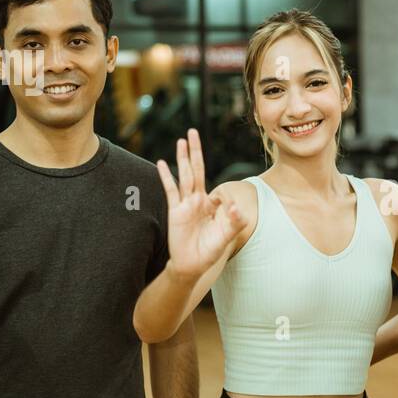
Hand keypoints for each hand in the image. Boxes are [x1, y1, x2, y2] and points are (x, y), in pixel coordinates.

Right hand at [157, 128, 247, 277]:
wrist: (191, 265)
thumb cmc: (209, 251)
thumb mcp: (226, 237)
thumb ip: (233, 222)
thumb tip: (236, 208)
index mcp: (210, 205)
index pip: (215, 187)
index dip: (223, 194)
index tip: (229, 208)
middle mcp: (197, 200)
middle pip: (196, 170)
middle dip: (195, 151)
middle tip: (193, 131)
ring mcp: (185, 204)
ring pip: (184, 176)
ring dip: (182, 158)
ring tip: (181, 140)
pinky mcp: (175, 211)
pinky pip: (171, 190)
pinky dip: (166, 176)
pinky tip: (161, 163)